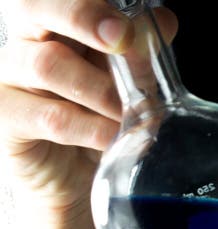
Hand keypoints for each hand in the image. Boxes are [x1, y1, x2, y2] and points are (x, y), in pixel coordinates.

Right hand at [0, 0, 176, 213]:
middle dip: (82, 16)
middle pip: (34, 7)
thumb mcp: (128, 85)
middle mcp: (26, 44)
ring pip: (47, 64)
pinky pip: (50, 117)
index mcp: (55, 26)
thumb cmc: (99, 123)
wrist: (78, 180)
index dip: (90, 1)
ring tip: (132, 114)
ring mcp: (10, 80)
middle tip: (121, 38)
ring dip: (101, 90)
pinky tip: (113, 137)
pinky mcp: (7, 120)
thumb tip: (161, 20)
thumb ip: (140, 53)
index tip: (126, 18)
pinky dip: (90, 127)